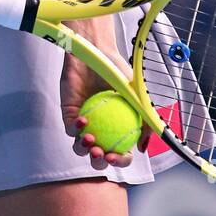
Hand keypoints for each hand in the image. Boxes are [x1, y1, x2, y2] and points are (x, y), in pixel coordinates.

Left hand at [60, 50, 151, 170]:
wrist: (97, 52)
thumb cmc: (118, 72)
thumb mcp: (139, 97)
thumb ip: (146, 122)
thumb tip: (143, 148)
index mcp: (119, 129)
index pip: (121, 153)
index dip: (119, 161)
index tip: (116, 156)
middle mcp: (101, 129)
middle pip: (99, 157)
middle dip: (98, 162)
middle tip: (101, 153)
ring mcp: (85, 123)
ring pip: (81, 147)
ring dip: (84, 149)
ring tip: (90, 139)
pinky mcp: (69, 114)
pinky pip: (71, 128)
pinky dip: (75, 129)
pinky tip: (83, 121)